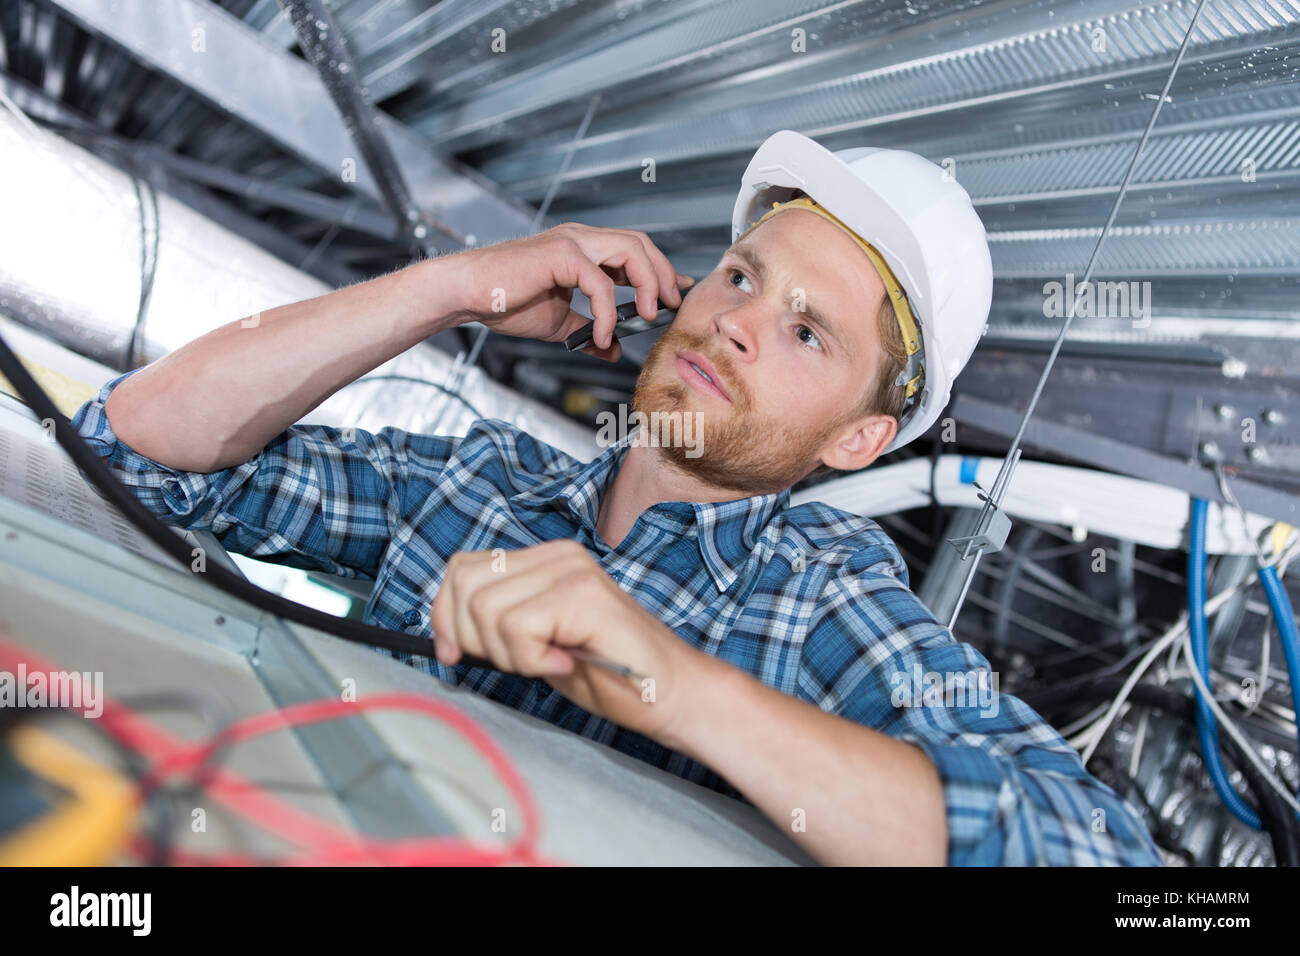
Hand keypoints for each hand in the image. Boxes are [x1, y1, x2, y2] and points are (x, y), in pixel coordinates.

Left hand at [430, 539, 700, 741]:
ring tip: (548, 661)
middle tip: (519, 662)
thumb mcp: (538, 643)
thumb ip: (497, 624)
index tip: (456, 654)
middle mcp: (558, 555)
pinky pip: (517, 626)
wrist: (672, 693)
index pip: (461, 569)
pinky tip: (563, 662)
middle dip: (473, 639)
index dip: (446, 616)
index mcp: (543, 560)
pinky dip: (530, 659)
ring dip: (508, 653)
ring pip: (485, 608)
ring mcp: (571, 570)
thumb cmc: (610, 673)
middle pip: (465, 585)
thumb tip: (443, 632)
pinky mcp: (582, 594)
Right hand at [449, 223, 693, 361]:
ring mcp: (571, 242)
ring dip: (647, 284)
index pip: (634, 250)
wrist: (468, 294)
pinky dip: (607, 311)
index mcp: (582, 249)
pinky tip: (603, 334)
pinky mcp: (560, 254)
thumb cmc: (505, 302)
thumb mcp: (558, 323)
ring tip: (648, 315)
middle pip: (640, 243)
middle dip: (662, 274)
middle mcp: (580, 238)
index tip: (676, 293)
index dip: (660, 270)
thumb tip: (613, 349)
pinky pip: (599, 282)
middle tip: (668, 306)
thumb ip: (588, 331)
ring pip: (629, 251)